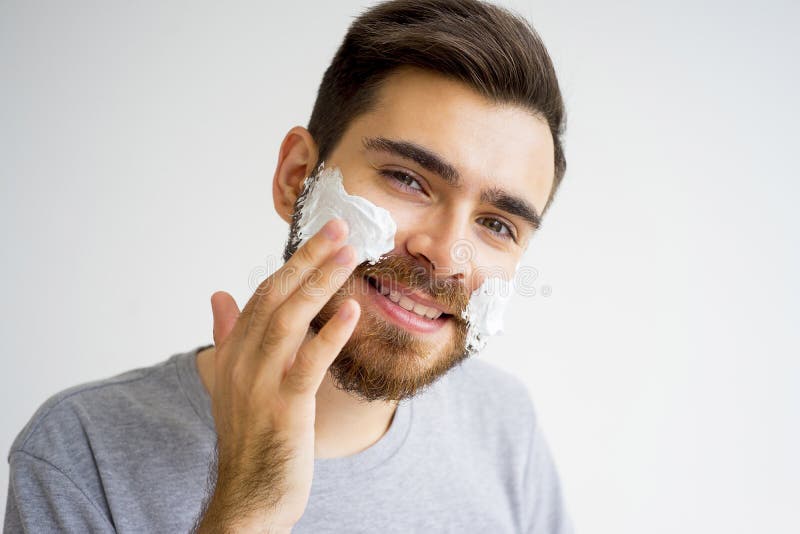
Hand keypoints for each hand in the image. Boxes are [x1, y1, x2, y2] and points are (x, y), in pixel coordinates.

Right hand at [194, 218, 360, 532]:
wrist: (248, 495)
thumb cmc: (248, 436)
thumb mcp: (232, 381)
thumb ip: (227, 335)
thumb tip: (217, 294)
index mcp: (235, 351)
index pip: (262, 295)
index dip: (293, 263)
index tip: (321, 237)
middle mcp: (243, 360)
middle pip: (276, 296)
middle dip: (308, 258)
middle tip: (340, 227)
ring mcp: (261, 383)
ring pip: (289, 319)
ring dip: (320, 283)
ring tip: (349, 254)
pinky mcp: (284, 407)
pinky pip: (307, 363)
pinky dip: (329, 335)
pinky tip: (350, 311)